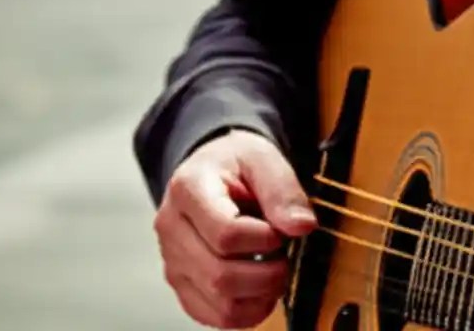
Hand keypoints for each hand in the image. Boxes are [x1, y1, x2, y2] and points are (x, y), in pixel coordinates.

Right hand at [153, 129, 316, 328]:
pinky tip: (262, 289)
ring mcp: (173, 261)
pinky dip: (248, 311)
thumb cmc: (236, 164)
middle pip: (220, 276)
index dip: (265, 240)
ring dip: (260, 295)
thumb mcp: (263, 158)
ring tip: (275, 270)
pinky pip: (215, 317)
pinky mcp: (182, 284)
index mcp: (187, 190)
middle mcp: (171, 229)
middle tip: (285, 257)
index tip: (281, 231)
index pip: (226, 234)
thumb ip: (282, 189)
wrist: (212, 170)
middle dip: (267, 274)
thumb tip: (302, 226)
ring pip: (219, 304)